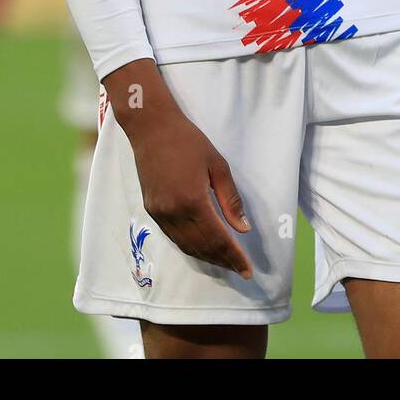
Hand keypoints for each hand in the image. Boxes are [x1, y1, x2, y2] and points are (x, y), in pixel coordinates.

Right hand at [105, 60, 252, 279]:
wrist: (151, 128)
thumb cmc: (189, 141)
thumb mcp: (217, 165)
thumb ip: (230, 199)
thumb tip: (242, 228)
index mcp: (193, 201)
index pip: (218, 239)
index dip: (234, 257)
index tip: (248, 271)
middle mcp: (174, 213)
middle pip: (202, 247)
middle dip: (223, 261)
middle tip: (240, 269)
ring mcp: (160, 214)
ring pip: (186, 246)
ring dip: (207, 257)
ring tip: (225, 262)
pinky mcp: (151, 210)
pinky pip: (174, 237)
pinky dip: (190, 246)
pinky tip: (202, 247)